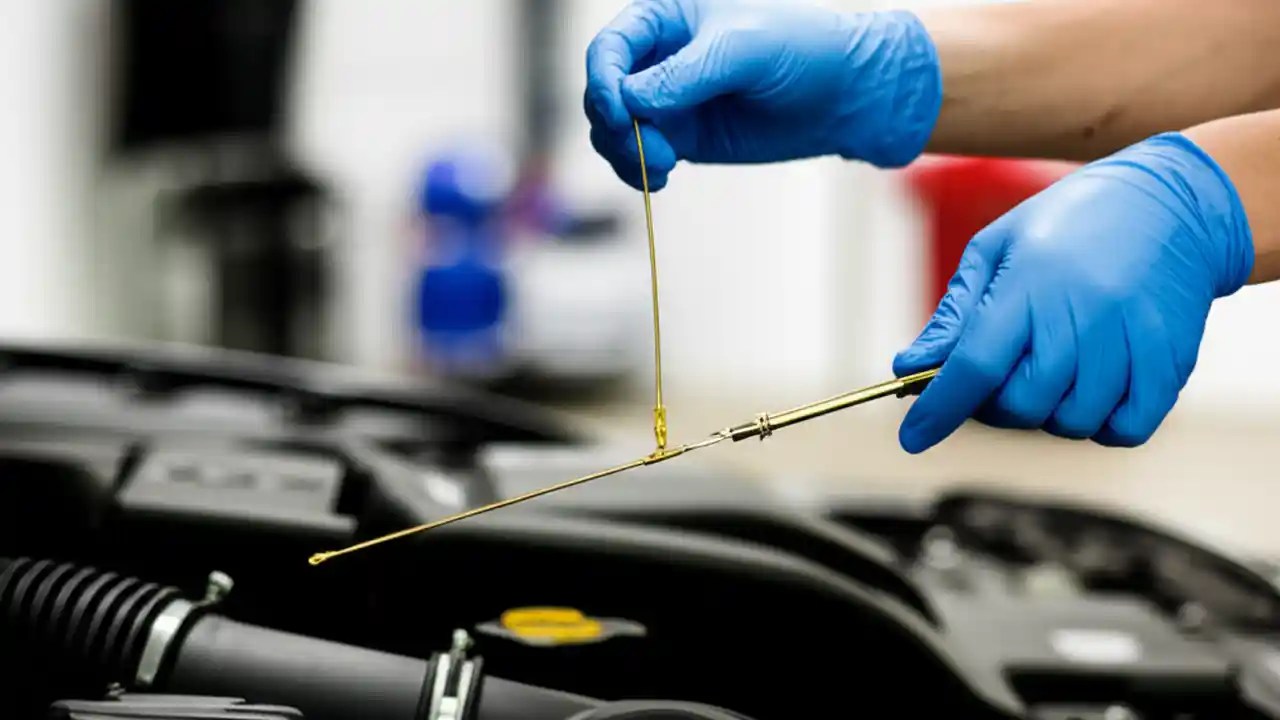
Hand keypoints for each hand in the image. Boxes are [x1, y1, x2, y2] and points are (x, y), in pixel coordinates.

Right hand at [584, 0, 941, 189]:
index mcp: (665, 16)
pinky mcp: (682, 136)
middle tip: (650, 150)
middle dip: (615, 125)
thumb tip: (632, 101)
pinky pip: (638, 156)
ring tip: (663, 166)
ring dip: (624, 154)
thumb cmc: (804, 49)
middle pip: (602, 93)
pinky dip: (638, 171)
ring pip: (613, 130)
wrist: (847, 94)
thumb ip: (687, 73)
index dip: (603, 82)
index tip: (622, 115)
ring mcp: (667, 99)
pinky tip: (660, 178)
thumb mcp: (746, 49)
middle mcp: (658, 57)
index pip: (609, 49)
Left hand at [893, 133, 1253, 452]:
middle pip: (1021, 405)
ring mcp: (1131, 342)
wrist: (1171, 203)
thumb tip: (908, 368)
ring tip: (1056, 366)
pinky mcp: (1171, 363)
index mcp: (1030, 285)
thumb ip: (954, 316)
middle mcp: (1082, 316)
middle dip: (996, 405)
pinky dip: (1102, 424)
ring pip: (1071, 423)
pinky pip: (1125, 430)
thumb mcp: (996, 248)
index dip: (939, 409)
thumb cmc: (1069, 223)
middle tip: (1001, 373)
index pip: (975, 366)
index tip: (912, 438)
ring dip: (1050, 412)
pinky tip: (1094, 387)